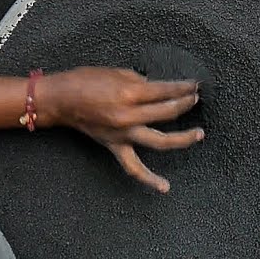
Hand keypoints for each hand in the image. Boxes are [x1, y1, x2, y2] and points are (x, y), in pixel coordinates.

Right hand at [35, 68, 203, 192]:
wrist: (61, 99)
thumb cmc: (86, 80)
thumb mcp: (118, 72)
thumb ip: (142, 81)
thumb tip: (159, 88)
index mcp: (130, 93)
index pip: (166, 90)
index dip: (184, 87)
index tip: (195, 84)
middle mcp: (129, 116)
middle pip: (168, 112)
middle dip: (186, 103)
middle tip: (196, 98)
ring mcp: (123, 134)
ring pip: (159, 142)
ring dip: (182, 139)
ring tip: (199, 134)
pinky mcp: (115, 146)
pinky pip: (133, 167)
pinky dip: (149, 178)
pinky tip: (165, 186)